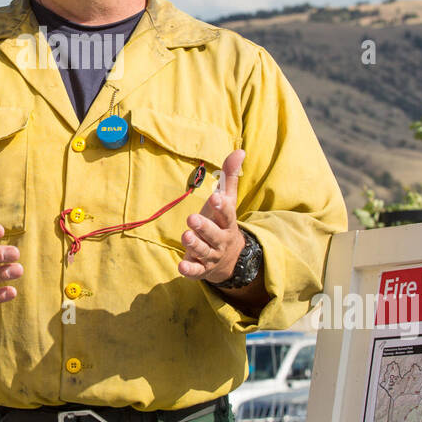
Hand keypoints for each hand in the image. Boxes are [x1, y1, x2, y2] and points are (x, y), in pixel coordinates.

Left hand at [177, 149, 246, 281]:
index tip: (215, 197)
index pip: (227, 213)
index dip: (221, 206)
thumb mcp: (226, 200)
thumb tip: (240, 151)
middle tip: (191, 219)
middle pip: (214, 234)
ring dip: (195, 245)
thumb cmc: (221, 222)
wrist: (228, 259)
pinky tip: (181, 266)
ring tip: (186, 236)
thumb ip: (230, 176)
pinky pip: (196, 271)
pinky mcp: (201, 268)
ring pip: (204, 251)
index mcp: (227, 221)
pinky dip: (189, 270)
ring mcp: (211, 255)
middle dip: (204, 227)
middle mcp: (221, 239)